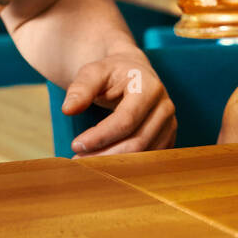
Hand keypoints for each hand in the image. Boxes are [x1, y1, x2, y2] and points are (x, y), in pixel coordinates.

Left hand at [60, 48, 176, 156]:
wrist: (134, 72)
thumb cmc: (112, 71)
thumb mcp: (94, 72)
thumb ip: (81, 88)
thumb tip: (68, 109)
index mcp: (149, 87)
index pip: (126, 120)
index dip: (101, 136)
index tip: (76, 145)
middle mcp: (165, 107)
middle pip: (137, 142)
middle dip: (106, 155)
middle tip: (78, 161)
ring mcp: (169, 124)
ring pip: (144, 155)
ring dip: (115, 164)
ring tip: (88, 164)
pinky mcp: (167, 137)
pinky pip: (149, 158)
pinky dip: (127, 165)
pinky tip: (106, 164)